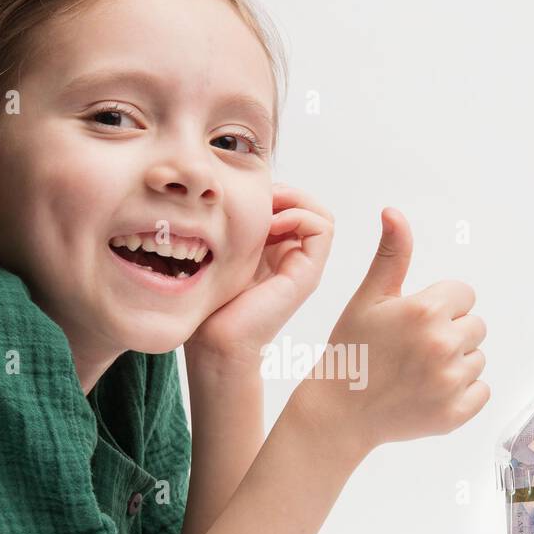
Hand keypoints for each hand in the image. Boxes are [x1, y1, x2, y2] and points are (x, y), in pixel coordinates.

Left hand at [185, 184, 333, 366]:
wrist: (216, 342)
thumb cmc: (211, 302)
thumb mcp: (223, 251)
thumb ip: (237, 226)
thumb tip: (242, 192)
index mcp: (274, 251)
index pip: (291, 205)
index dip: (273, 193)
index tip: (245, 199)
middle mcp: (293, 258)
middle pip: (307, 206)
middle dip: (284, 193)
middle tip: (258, 200)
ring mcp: (303, 266)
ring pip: (319, 214)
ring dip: (294, 201)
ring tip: (266, 213)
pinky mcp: (307, 274)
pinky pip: (322, 228)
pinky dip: (300, 215)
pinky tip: (272, 225)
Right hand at [295, 207, 488, 456]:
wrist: (338, 412)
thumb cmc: (352, 350)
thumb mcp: (368, 298)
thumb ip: (392, 254)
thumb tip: (394, 212)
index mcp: (425, 310)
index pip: (465, 295)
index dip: (440, 306)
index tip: (414, 322)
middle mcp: (443, 344)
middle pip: (475, 326)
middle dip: (451, 333)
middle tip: (414, 349)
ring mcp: (450, 382)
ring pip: (478, 359)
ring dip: (456, 364)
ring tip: (418, 371)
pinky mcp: (455, 413)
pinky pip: (481, 391)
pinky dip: (461, 394)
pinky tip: (429, 392)